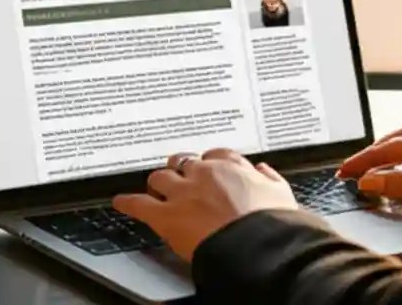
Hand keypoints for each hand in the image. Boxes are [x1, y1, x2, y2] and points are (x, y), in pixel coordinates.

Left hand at [112, 148, 297, 261]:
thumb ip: (270, 179)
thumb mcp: (281, 193)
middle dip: (181, 170)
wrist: (258, 245)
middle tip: (179, 177)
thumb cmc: (273, 224)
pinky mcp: (166, 215)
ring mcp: (182, 193)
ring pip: (160, 178)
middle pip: (184, 163)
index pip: (215, 156)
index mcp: (232, 167)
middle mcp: (204, 174)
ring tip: (154, 188)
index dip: (209, 164)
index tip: (208, 169)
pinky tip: (120, 202)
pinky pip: (139, 204)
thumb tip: (263, 171)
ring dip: (157, 183)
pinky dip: (128, 202)